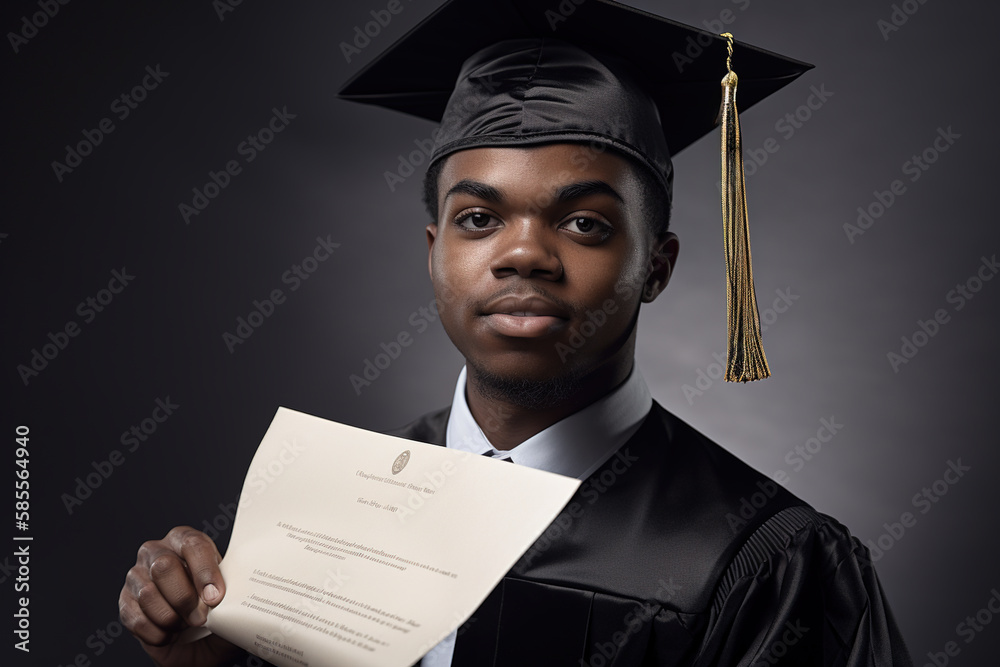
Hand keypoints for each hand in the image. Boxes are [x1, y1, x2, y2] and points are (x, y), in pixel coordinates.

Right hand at [120, 526, 242, 666]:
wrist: (201, 642)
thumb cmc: (217, 612)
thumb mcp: (230, 596)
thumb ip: (227, 589)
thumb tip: (217, 594)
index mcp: (186, 540)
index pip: (193, 545)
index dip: (204, 572)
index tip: (215, 597)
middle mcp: (157, 552)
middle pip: (164, 567)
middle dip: (184, 598)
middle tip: (200, 617)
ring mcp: (137, 576)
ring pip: (148, 594)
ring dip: (171, 618)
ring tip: (185, 625)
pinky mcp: (125, 602)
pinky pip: (136, 618)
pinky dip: (157, 633)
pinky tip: (169, 633)